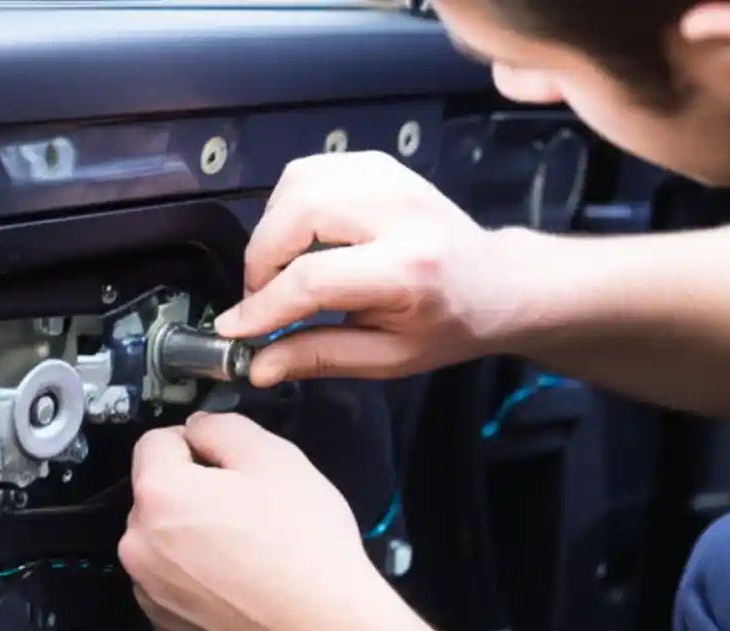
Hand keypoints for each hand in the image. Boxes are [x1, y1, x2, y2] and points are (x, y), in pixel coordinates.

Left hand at [118, 413, 382, 630]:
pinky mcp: (165, 624)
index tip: (229, 463)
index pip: (156, 442)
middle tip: (247, 508)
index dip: (196, 443)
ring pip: (163, 539)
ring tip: (247, 548)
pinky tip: (239, 581)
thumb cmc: (303, 542)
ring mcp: (149, 590)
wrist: (326, 628)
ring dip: (192, 534)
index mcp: (159, 493)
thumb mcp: (273, 456)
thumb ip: (221, 426)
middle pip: (158, 494)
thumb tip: (197, 429)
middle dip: (193, 491)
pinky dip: (196, 576)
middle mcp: (138, 543)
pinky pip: (171, 581)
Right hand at [214, 151, 527, 385]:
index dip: (262, 305)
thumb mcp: (389, 359)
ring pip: (296, 185)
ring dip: (272, 229)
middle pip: (298, 216)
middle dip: (261, 259)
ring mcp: (390, 177)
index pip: (313, 278)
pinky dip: (288, 205)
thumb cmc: (447, 325)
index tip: (233, 328)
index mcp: (410, 270)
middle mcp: (400, 212)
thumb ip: (320, 357)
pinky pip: (309, 172)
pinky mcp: (378, 164)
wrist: (497, 282)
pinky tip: (299, 238)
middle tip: (260, 296)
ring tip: (280, 268)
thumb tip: (257, 366)